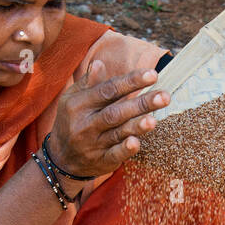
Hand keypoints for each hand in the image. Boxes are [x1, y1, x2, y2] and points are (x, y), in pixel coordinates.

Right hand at [47, 60, 170, 177]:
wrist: (60, 159)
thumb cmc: (71, 121)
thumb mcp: (72, 99)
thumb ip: (88, 83)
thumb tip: (99, 63)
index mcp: (79, 104)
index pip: (108, 90)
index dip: (131, 82)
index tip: (153, 74)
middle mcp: (85, 124)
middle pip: (116, 111)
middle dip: (140, 103)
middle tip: (164, 96)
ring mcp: (93, 144)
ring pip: (117, 133)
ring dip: (136, 126)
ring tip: (154, 119)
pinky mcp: (101, 161)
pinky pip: (113, 155)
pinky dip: (124, 150)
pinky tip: (136, 143)